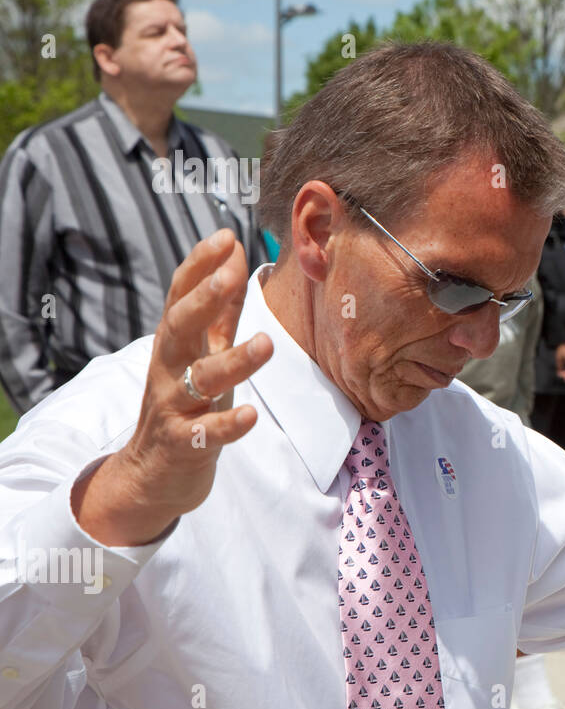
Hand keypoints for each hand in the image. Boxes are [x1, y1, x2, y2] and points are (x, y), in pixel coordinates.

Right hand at [72, 229, 273, 546]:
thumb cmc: (187, 400)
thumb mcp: (203, 351)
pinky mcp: (183, 445)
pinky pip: (204, 434)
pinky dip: (227, 425)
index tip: (226, 235)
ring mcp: (175, 406)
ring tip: (266, 344)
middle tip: (231, 272)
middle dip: (203, 298)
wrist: (153, 473)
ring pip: (200, 379)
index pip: (182, 295)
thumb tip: (237, 254)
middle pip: (180, 326)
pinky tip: (250, 414)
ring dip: (233, 361)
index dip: (200, 265)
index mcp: (176, 342)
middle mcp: (169, 368)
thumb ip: (222, 308)